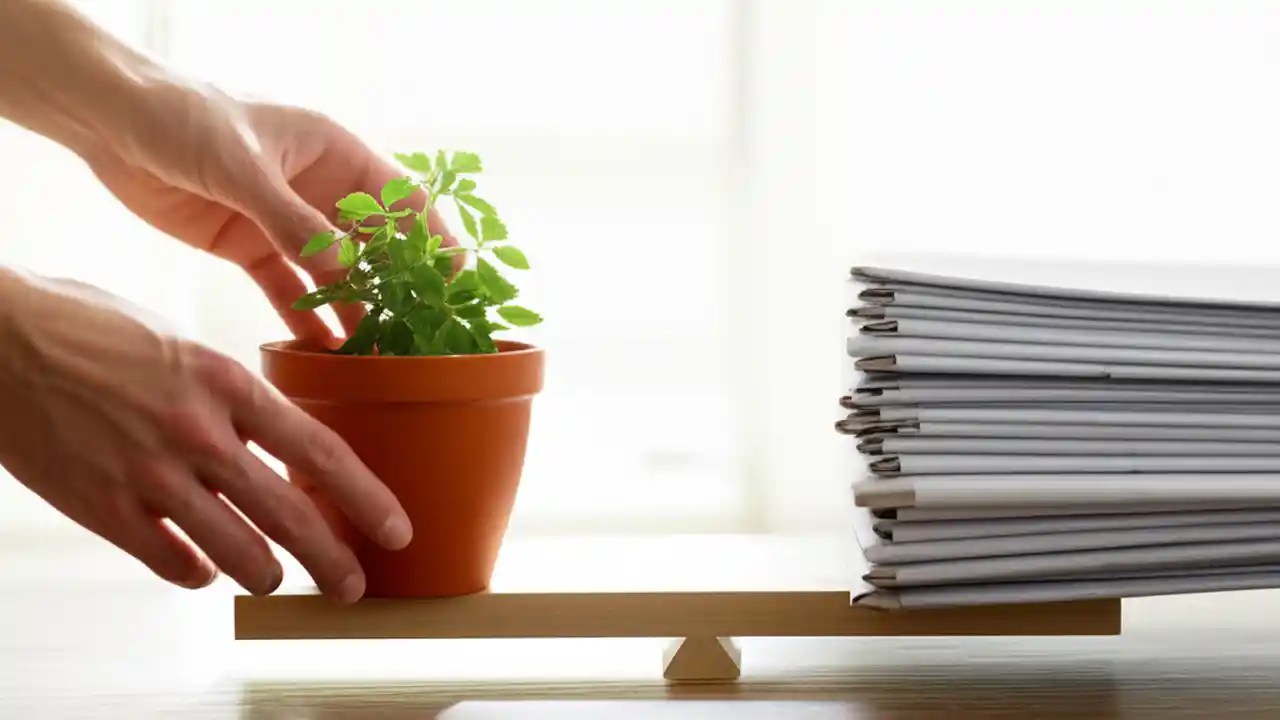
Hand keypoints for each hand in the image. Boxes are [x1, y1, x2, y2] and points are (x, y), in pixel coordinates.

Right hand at [0, 270, 411, 601]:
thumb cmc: (88, 326)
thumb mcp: (183, 344)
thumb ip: (232, 395)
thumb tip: (276, 440)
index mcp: (227, 382)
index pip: (321, 452)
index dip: (368, 498)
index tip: (396, 529)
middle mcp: (198, 432)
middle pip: (290, 515)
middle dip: (333, 560)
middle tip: (355, 587)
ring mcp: (150, 474)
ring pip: (236, 555)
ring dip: (264, 573)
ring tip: (272, 575)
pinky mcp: (102, 508)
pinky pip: (172, 565)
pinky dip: (194, 573)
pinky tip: (199, 568)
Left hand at [82, 82, 452, 342]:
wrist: (112, 122)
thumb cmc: (185, 118)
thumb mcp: (242, 167)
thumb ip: (292, 220)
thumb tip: (344, 268)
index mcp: (335, 154)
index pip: (402, 198)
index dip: (434, 239)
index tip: (456, 280)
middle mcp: (320, 191)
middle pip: (375, 246)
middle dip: (398, 289)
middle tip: (418, 335)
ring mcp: (286, 223)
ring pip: (335, 276)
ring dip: (355, 313)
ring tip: (376, 357)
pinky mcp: (250, 248)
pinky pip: (289, 291)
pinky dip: (305, 320)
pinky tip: (324, 354)